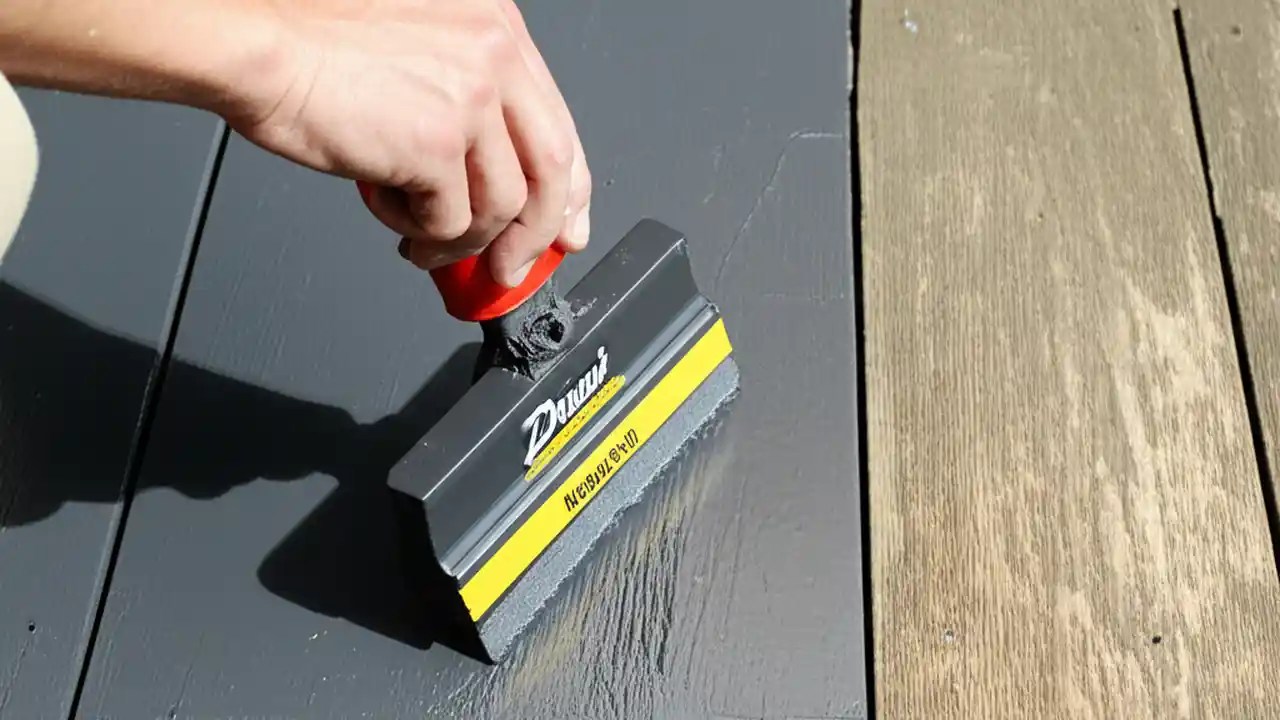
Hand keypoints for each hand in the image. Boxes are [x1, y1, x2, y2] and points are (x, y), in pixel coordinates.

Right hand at [224, 0, 591, 287]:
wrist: (255, 42)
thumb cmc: (311, 43)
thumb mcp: (417, 54)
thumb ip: (464, 100)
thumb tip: (495, 178)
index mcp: (494, 26)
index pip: (556, 122)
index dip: (565, 186)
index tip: (563, 223)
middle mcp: (493, 54)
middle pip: (551, 168)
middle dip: (536, 234)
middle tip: (512, 266)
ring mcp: (471, 98)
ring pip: (504, 206)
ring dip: (462, 241)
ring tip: (420, 241)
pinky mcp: (437, 142)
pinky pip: (453, 221)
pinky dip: (420, 233)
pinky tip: (390, 216)